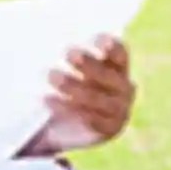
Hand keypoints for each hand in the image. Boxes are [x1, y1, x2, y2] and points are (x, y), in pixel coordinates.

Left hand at [29, 34, 136, 154]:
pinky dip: (66, 108)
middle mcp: (124, 88)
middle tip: (68, 53)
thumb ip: (67, 56)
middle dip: (89, 64)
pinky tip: (48, 99)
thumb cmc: (67, 86)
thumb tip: (46, 39)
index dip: (109, 45)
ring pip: (97, 98)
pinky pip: (89, 119)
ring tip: (51, 75)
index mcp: (119, 67)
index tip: (94, 39)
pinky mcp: (109, 130)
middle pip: (108, 75)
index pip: (119, 53)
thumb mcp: (70, 69)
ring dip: (73, 85)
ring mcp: (120, 111)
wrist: (64, 127)